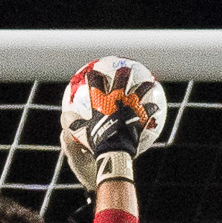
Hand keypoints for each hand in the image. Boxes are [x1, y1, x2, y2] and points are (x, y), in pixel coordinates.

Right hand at [62, 63, 156, 188]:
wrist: (113, 152)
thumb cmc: (95, 144)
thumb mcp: (79, 134)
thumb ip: (71, 123)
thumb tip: (65, 115)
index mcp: (101, 102)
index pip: (95, 83)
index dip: (94, 76)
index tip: (94, 73)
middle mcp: (117, 100)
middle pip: (121, 81)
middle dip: (122, 73)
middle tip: (125, 69)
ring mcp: (130, 108)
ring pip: (140, 92)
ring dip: (145, 87)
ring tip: (149, 84)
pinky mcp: (140, 118)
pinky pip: (149, 111)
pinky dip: (152, 109)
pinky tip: (156, 106)